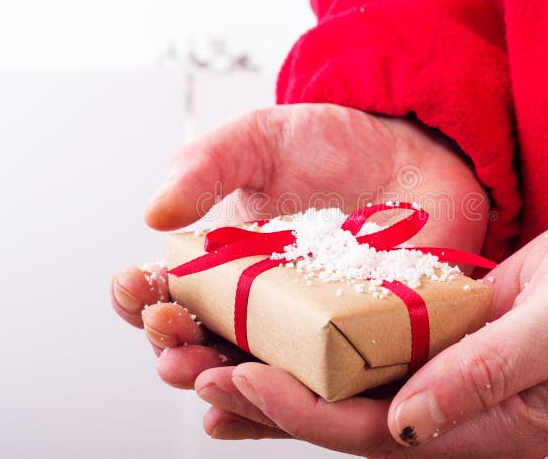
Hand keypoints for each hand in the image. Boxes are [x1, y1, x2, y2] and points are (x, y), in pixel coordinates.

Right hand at [110, 104, 488, 397]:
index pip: (166, 295)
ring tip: (208, 376)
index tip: (136, 285)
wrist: (412, 152)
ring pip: (257, 379)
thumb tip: (156, 214)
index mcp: (221, 265)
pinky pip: (328, 389)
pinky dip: (300, 407)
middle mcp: (257, 309)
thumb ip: (206, 166)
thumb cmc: (331, 146)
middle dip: (176, 351)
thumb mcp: (258, 140)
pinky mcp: (360, 346)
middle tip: (170, 335)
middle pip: (203, 349)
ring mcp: (308, 333)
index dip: (141, 297)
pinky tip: (275, 404)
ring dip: (224, 388)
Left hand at [194, 195, 547, 456]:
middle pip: (336, 415)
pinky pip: (360, 344)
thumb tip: (406, 424)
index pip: (368, 433)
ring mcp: (435, 375)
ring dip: (275, 369)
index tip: (242, 379)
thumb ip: (483, 378)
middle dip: (263, 397)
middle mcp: (444, 412)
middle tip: (194, 372)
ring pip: (339, 382)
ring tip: (207, 357)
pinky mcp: (430, 336)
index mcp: (476, 431)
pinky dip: (313, 338)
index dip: (299, 411)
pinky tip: (270, 327)